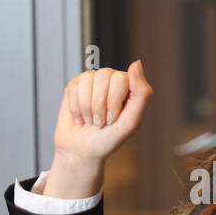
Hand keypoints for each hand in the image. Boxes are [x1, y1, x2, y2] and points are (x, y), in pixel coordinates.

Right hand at [44, 60, 151, 197]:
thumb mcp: (131, 121)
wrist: (83, 152)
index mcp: (129, 86)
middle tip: (102, 121)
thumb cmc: (109, 138)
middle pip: (103, 76)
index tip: (114, 119)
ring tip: (91, 120)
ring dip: (87, 107)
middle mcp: (111, 79)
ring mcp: (92, 80)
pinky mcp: (75, 86)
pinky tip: (81, 117)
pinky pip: (74, 88)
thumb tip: (136, 63)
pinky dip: (76, 109)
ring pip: (87, 80)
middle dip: (100, 105)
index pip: (121, 79)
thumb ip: (141, 93)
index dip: (114, 101)